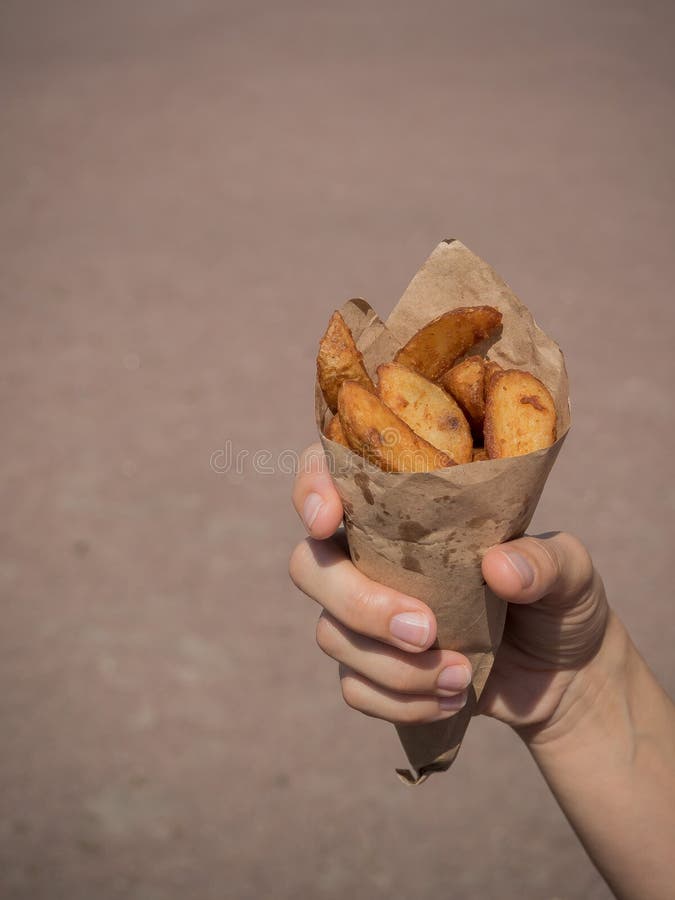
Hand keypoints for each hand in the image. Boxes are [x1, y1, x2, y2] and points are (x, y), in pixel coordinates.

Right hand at [289, 443, 609, 739]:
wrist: (569, 676)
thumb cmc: (559, 600)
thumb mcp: (570, 571)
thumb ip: (543, 561)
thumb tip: (498, 568)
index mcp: (407, 510)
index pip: (331, 475)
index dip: (312, 488)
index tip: (328, 519)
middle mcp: (372, 556)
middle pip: (310, 566)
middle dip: (357, 602)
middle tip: (424, 629)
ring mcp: (367, 615)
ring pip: (331, 634)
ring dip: (393, 666)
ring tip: (459, 675)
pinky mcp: (375, 669)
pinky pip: (355, 687)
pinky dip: (400, 702)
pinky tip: (452, 698)